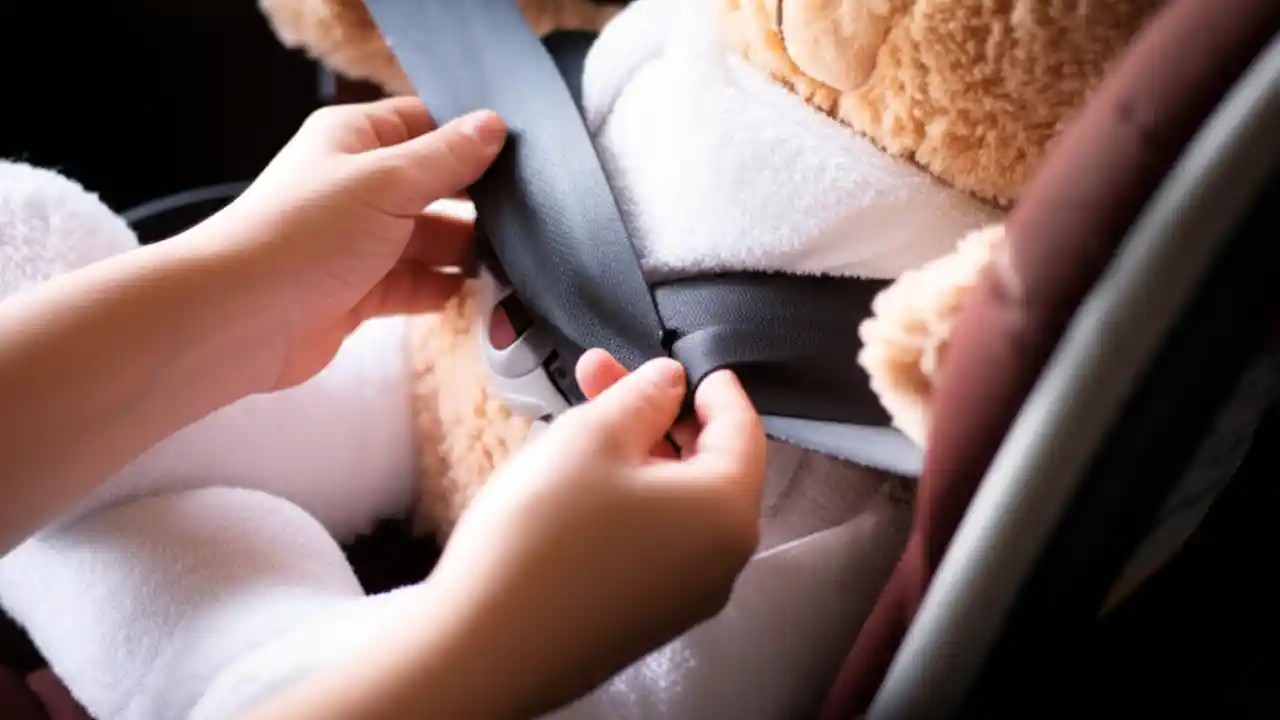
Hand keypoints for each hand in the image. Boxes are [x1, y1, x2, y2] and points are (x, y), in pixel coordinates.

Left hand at [201, 96, 506, 388]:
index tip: (518, 157)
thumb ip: (446, 158)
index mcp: (354, 139)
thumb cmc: (301, 235)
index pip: (425, 124)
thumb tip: (493, 125)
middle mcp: (356, 185)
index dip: (469, 138)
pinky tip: (475, 294)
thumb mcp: (386, 182)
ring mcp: (359, 241)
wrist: (241, 318)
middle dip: (474, 202)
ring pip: (429, 239)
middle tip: (523, 217)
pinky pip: (417, 285)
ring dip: (465, 252)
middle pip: (434, 186)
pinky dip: (444, 289)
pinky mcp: (360, 290)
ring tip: (507, 262)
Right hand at [242, 353, 765, 719]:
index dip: (714, 389)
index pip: (743, 432)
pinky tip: (576, 482)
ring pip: (673, 505)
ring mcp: (682, 598)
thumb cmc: (542, 533)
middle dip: (655, 415)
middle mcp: (720, 562)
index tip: (690, 364)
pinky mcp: (642, 619)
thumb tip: (671, 381)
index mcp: (727, 513)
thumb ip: (642, 397)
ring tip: (577, 422)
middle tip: (602, 375)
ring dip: (634, 455)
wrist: (483, 647)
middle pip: (705, 467)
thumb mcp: (591, 437)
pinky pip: (652, 543)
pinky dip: (627, 502)